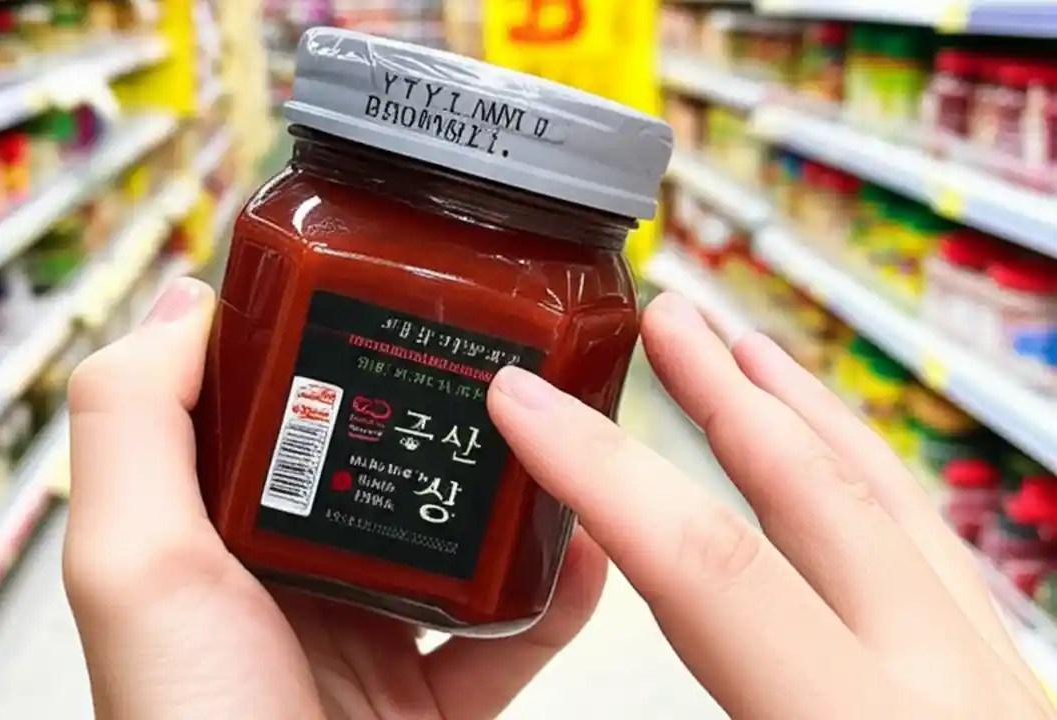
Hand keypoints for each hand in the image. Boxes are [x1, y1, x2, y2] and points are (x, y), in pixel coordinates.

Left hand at [62, 277, 608, 719]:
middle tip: (497, 352)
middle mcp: (282, 582)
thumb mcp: (135, 567)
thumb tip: (184, 296)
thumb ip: (135, 421)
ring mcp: (360, 641)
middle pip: (369, 464)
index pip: (259, 409)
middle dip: (434, 408)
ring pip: (448, 542)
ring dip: (508, 490)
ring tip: (557, 431)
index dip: (313, 343)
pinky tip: (584, 549)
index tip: (377, 285)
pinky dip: (553, 595)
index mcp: (206, 538)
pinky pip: (504, 636)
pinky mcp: (426, 700)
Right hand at [487, 292, 1052, 718]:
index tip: (525, 404)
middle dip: (722, 393)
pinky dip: (872, 479)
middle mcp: (945, 686)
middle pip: (816, 493)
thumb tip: (572, 623)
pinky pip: (938, 549)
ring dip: (803, 413)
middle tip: (661, 319)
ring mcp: (995, 680)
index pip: (708, 568)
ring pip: (892, 504)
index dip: (603, 471)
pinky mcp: (1007, 686)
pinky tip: (840, 465)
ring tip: (746, 353)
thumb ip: (670, 707)